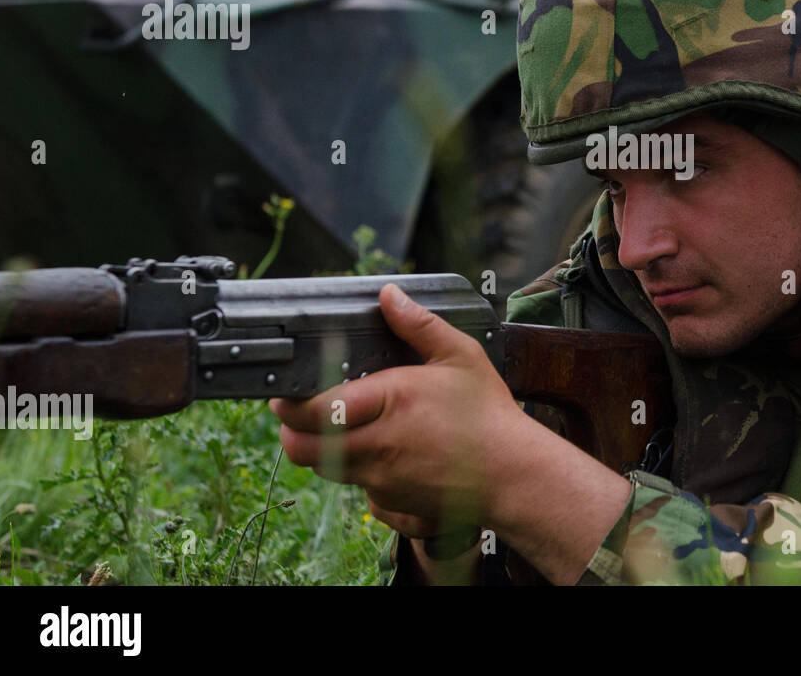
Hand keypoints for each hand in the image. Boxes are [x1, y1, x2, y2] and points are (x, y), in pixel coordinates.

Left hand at [269, 283, 526, 537]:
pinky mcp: (394, 506)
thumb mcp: (460, 355)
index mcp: (388, 402)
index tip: (285, 394)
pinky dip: (364, 477)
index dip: (288, 404)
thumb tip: (389, 295)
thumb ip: (419, 324)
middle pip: (303, 450)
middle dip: (293, 432)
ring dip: (327, 452)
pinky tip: (388, 459)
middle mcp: (377, 446)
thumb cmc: (489, 415)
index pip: (311, 410)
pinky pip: (362, 494)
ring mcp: (382, 482)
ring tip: (348, 430)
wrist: (514, 475)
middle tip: (303, 415)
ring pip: (329, 471)